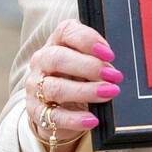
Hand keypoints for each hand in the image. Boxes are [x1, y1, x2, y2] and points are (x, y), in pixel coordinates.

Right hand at [26, 19, 123, 142]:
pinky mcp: (36, 112)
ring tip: (109, 94)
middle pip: (59, 59)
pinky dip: (75, 119)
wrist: (57, 109)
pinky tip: (92, 119)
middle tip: (114, 76)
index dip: (88, 40)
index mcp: (56, 43)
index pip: (66, 32)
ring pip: (56, 88)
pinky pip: (54, 116)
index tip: (109, 54)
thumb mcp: (88, 65)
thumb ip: (100, 60)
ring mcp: (36, 87)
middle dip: (89, 67)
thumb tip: (115, 68)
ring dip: (85, 91)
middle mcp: (42, 62)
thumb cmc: (77, 79)